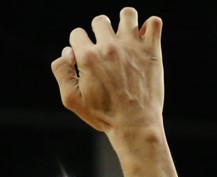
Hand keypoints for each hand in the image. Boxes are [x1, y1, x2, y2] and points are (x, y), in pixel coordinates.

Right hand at [53, 8, 162, 136]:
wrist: (134, 123)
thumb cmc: (102, 113)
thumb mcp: (70, 99)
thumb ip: (62, 72)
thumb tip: (67, 51)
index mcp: (87, 57)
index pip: (77, 33)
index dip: (77, 44)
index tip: (84, 58)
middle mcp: (109, 47)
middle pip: (100, 20)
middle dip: (98, 31)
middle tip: (103, 48)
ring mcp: (132, 46)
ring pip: (127, 14)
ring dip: (123, 21)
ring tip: (124, 35)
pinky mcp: (152, 50)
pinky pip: (154, 22)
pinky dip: (149, 26)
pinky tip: (144, 39)